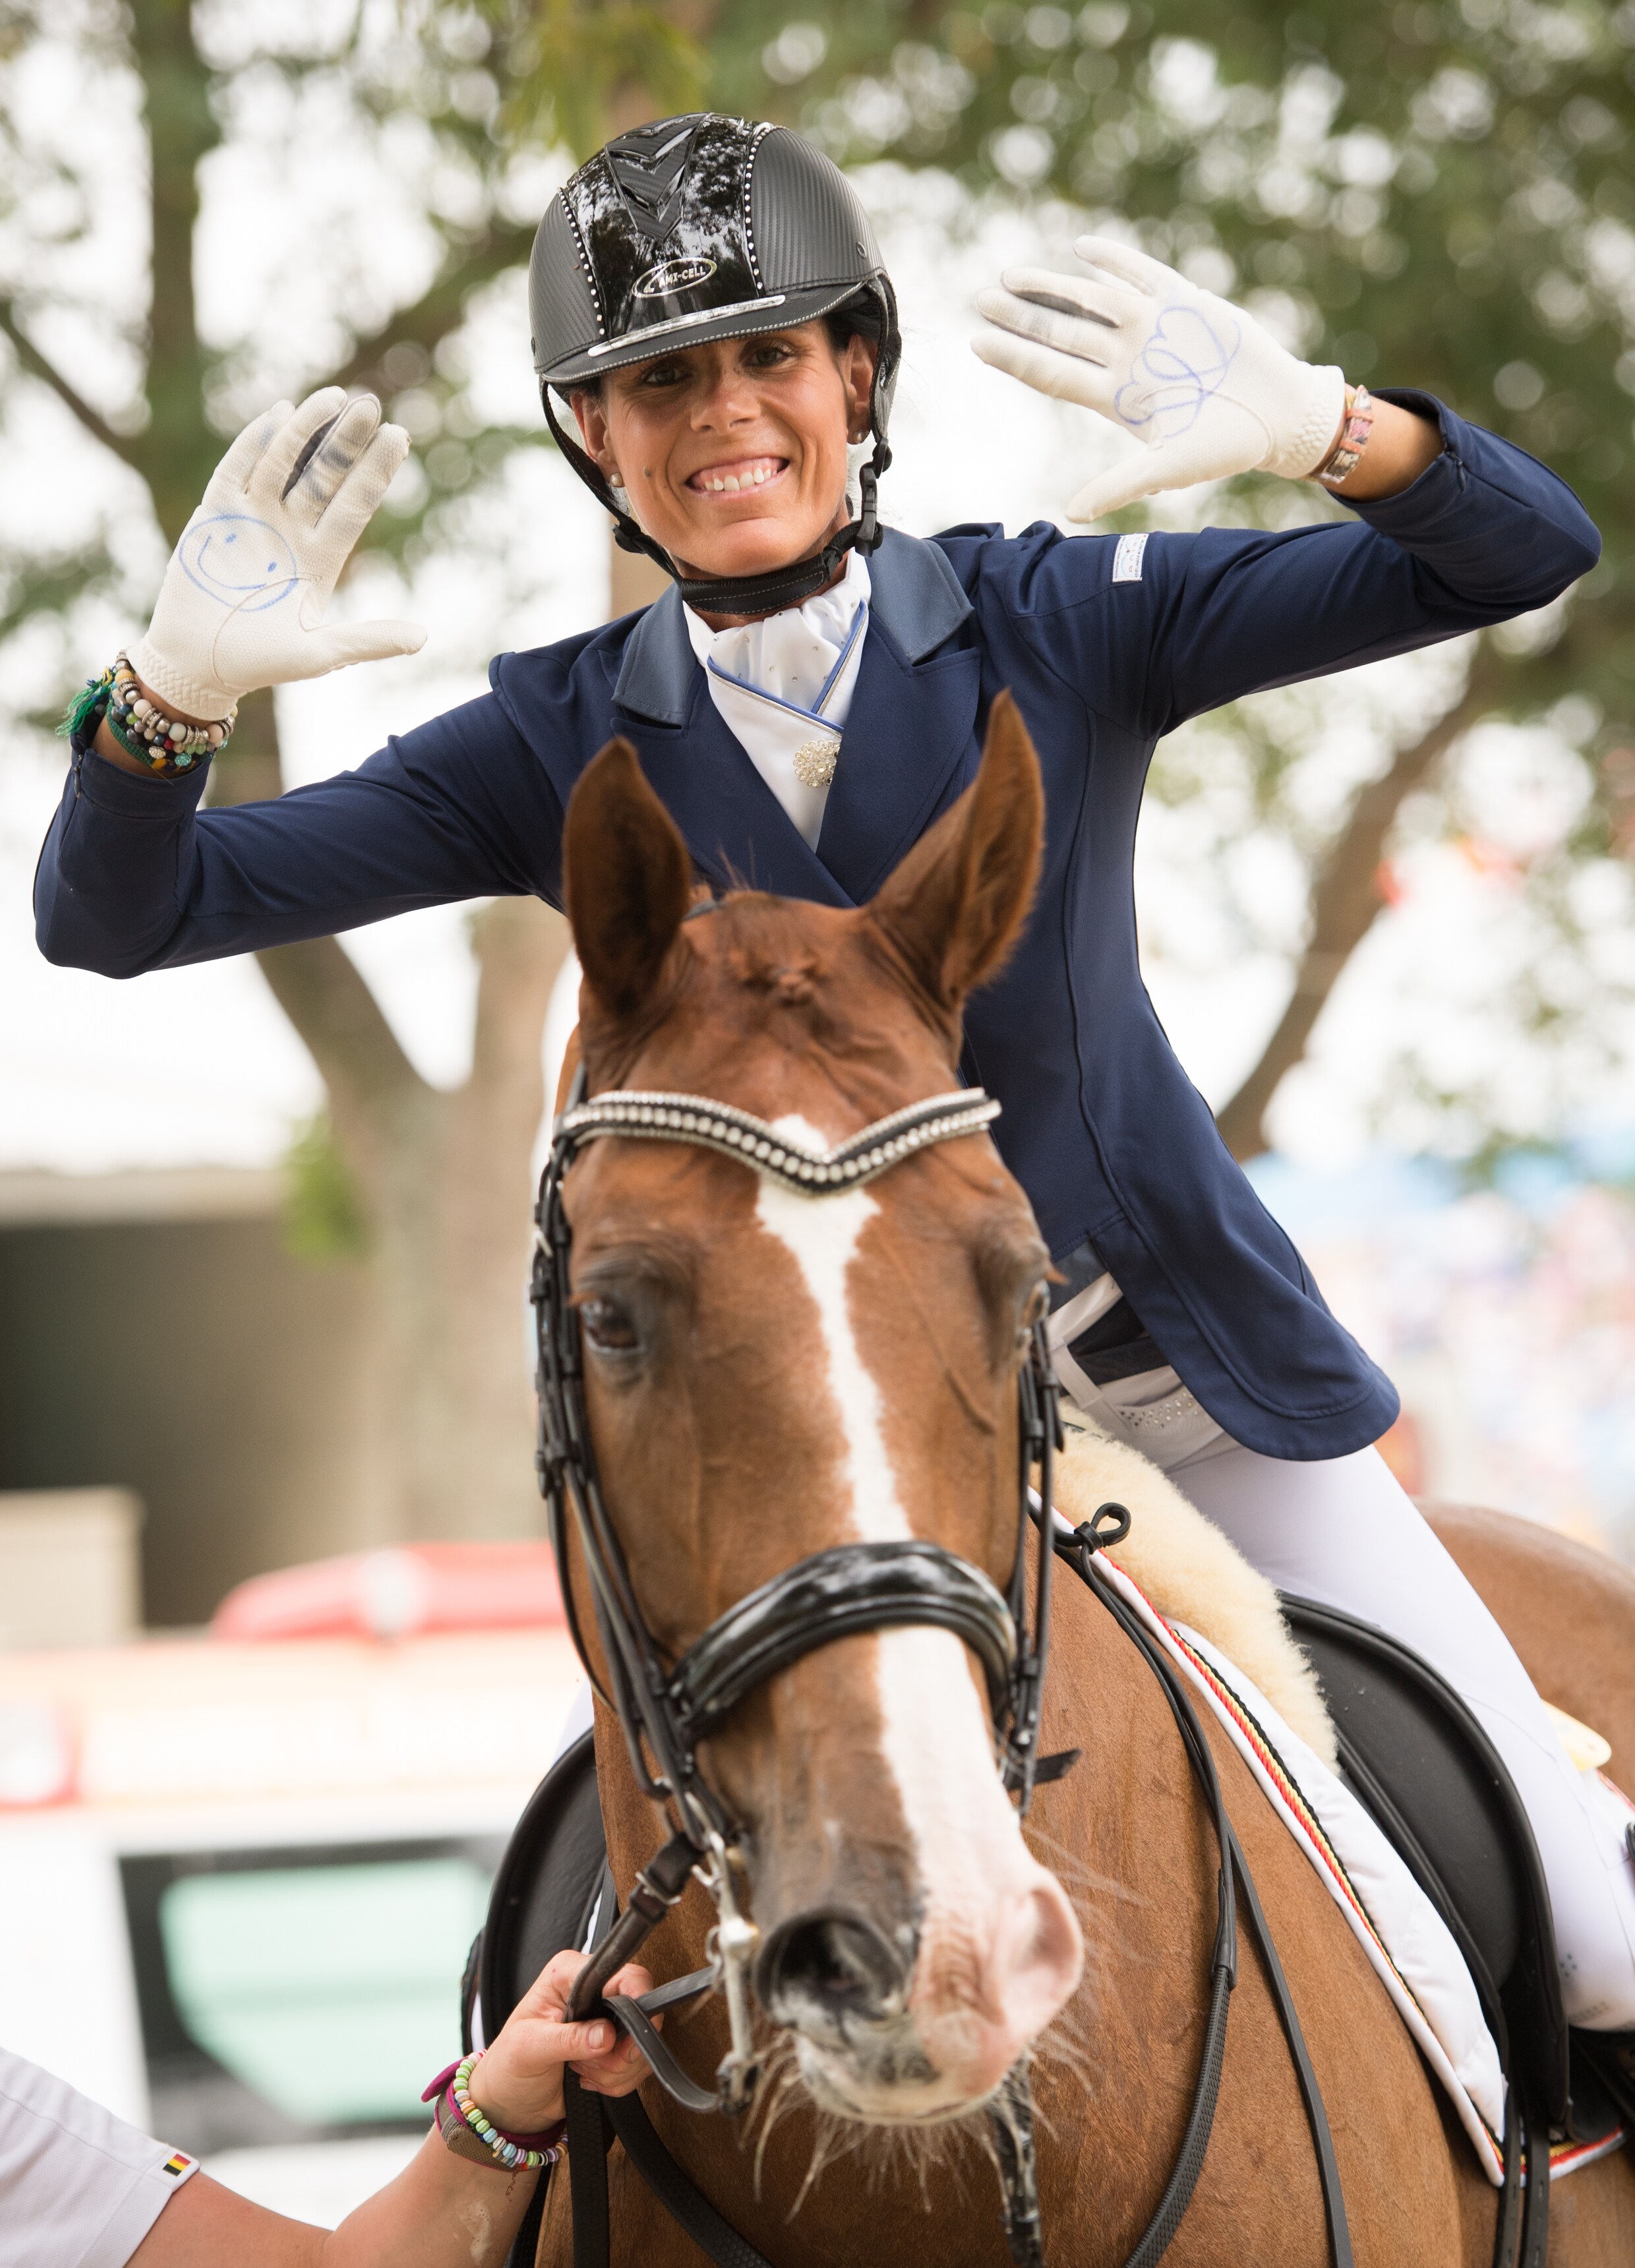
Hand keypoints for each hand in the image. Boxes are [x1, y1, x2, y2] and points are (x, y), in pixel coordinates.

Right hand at [128, 388, 425, 717]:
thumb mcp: (320, 652)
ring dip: (306, 430)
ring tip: (333, 397)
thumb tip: (422, 638)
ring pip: (285, 462)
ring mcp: (252, 518)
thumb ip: (368, 640)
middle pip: (325, 476)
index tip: (399, 436)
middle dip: (347, 442)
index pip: (355, 506)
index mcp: (320, 559)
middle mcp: (290, 530)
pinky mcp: (214, 514)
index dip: (375, 472)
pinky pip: (238, 468)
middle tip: (371, 406)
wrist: (196, 666)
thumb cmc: (260, 664)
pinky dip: (256, 441)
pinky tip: (279, 413)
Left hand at [468, 1951, 657, 2132]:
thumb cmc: (509, 2065)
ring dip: (616, 2070)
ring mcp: (607, 2019)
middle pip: (640, 2011)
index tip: (629, 2037)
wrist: (511, 2101)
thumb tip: (607, 2034)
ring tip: (581, 2072)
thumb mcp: (529, 2048)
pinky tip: (590, 2080)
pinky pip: (638, 2065)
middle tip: (588, 2065)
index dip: (636, 2001)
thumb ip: (567, 2039)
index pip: (622, 1973)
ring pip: (640, 2044)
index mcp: (569, 1974)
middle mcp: (593, 1990)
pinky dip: (619, 2081)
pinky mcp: (616, 2046)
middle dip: (619, 2051)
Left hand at [972, 237, 1344, 520]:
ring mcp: (1152, 327)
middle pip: (1061, 332)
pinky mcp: (1185, 301)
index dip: (1015, 358)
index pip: (1053, 373)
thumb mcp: (1169, 468)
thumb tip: (1071, 514)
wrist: (1278, 415)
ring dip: (1053, 288)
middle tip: (978, 298)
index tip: (976, 343)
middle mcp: (1126, 358)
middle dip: (1021, 316)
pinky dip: (1114, 260)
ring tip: (1011, 275)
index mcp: (1116, 396)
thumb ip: (1120, 485)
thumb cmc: (1225, 446)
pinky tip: (1083, 249)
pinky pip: (1141, 273)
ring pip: (1091, 300)